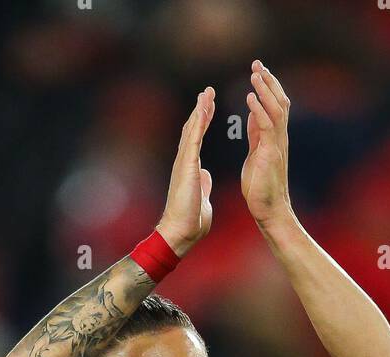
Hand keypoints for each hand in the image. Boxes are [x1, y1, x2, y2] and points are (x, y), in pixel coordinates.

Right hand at [157, 87, 214, 256]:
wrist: (181, 231)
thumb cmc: (191, 220)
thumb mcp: (201, 197)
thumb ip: (203, 183)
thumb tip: (205, 175)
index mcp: (190, 168)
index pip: (196, 139)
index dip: (202, 122)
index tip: (209, 108)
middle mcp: (185, 161)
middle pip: (192, 129)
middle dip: (200, 110)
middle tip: (207, 92)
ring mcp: (184, 162)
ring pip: (192, 129)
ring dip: (199, 110)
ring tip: (206, 93)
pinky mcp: (187, 165)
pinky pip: (194, 138)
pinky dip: (199, 122)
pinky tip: (204, 108)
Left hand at [241, 60, 292, 228]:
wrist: (269, 212)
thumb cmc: (261, 189)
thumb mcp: (256, 154)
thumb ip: (256, 134)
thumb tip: (252, 115)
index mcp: (274, 138)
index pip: (274, 105)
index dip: (267, 87)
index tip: (257, 71)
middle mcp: (279, 138)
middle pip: (279, 102)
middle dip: (268, 81)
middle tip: (257, 64)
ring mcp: (277, 145)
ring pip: (276, 110)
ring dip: (264, 90)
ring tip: (255, 73)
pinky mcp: (270, 154)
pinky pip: (266, 126)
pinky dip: (258, 110)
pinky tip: (249, 98)